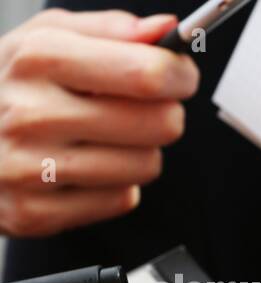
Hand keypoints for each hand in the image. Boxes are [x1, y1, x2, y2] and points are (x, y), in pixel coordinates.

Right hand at [0, 9, 198, 236]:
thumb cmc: (9, 86)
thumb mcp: (44, 38)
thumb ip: (110, 29)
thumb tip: (164, 29)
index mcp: (37, 59)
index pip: (148, 74)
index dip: (179, 75)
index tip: (179, 76)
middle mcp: (31, 113)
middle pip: (160, 123)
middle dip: (162, 114)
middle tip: (137, 109)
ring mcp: (32, 167)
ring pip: (147, 165)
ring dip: (139, 152)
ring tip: (103, 139)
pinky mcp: (36, 211)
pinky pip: (121, 200)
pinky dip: (114, 185)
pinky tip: (84, 168)